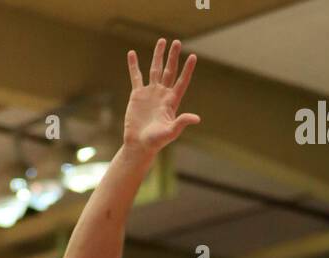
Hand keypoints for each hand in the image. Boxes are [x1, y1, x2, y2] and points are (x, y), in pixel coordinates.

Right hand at [124, 38, 200, 155]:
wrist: (139, 145)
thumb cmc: (156, 142)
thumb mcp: (171, 132)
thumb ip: (182, 122)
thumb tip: (197, 119)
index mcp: (172, 101)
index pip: (181, 81)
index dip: (187, 69)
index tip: (193, 56)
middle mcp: (162, 94)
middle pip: (169, 70)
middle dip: (173, 56)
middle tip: (177, 42)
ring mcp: (150, 93)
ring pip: (155, 69)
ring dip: (158, 55)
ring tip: (162, 41)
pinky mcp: (137, 95)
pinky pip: (136, 76)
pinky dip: (133, 65)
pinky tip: (131, 53)